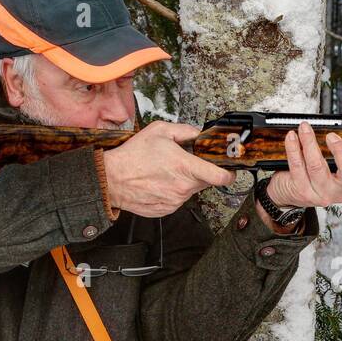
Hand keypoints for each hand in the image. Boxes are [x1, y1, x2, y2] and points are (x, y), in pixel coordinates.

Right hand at [102, 121, 235, 217]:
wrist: (112, 179)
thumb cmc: (132, 156)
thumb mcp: (159, 131)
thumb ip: (185, 131)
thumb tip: (198, 134)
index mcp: (186, 167)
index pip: (221, 177)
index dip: (229, 174)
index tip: (229, 171)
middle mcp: (184, 187)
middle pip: (205, 182)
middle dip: (199, 172)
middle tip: (183, 163)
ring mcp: (176, 201)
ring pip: (190, 190)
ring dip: (184, 182)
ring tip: (164, 172)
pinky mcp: (167, 209)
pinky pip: (177, 199)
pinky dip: (172, 191)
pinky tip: (158, 183)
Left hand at [266, 121, 341, 209]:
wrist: (288, 193)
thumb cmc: (312, 176)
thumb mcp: (331, 166)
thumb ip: (337, 152)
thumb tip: (335, 128)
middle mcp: (340, 191)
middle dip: (341, 152)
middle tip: (331, 136)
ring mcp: (322, 194)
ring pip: (317, 167)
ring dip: (310, 142)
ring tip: (305, 129)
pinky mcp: (303, 192)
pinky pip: (298, 166)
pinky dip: (293, 148)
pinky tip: (292, 138)